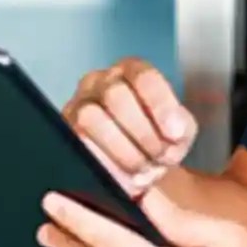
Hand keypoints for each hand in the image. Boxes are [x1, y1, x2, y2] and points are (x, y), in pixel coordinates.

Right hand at [63, 58, 197, 197]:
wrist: (139, 168)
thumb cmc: (158, 140)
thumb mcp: (179, 130)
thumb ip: (181, 127)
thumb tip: (173, 132)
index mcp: (132, 71)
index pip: (143, 76)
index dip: (160, 105)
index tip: (174, 134)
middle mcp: (99, 81)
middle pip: (115, 95)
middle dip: (142, 133)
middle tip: (159, 156)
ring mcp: (77, 105)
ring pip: (91, 118)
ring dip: (123, 150)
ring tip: (143, 169)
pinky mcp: (65, 133)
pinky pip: (79, 145)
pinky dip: (107, 164)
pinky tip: (124, 176)